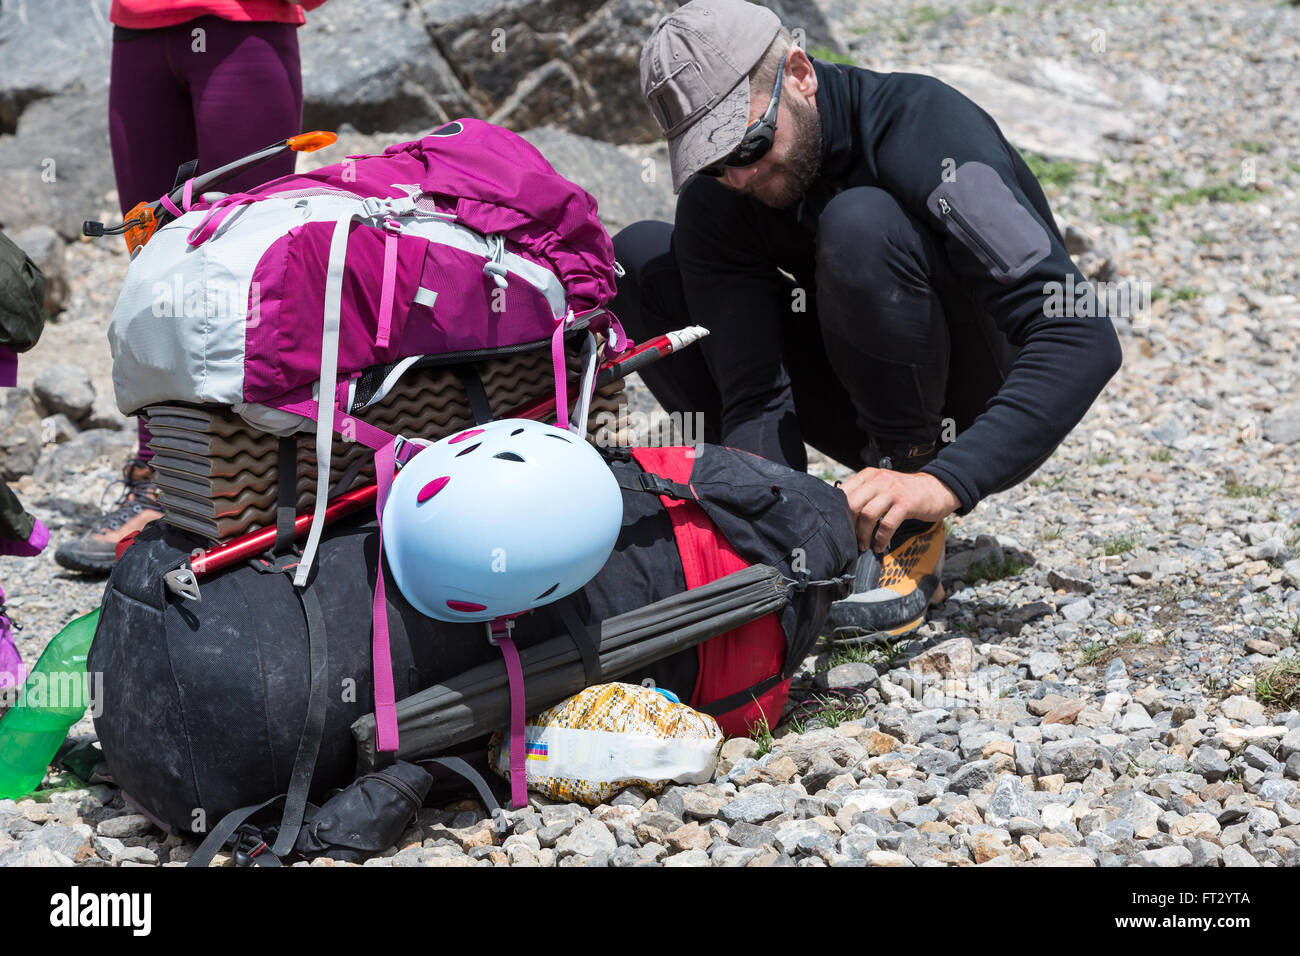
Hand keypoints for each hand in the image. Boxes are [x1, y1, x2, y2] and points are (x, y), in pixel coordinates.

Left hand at [837, 468, 959, 553]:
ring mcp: (893, 491)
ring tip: (863, 545)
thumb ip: (864, 494)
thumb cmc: (906, 491)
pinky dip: (880, 539)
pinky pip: (887, 524)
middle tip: (849, 539)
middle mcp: (879, 480)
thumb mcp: (882, 486)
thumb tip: (841, 514)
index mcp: (869, 475)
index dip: (837, 513)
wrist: (937, 488)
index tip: (838, 528)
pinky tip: (879, 546)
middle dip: (848, 526)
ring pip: (867, 515)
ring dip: (862, 535)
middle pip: (852, 504)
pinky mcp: (906, 504)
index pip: (843, 492)